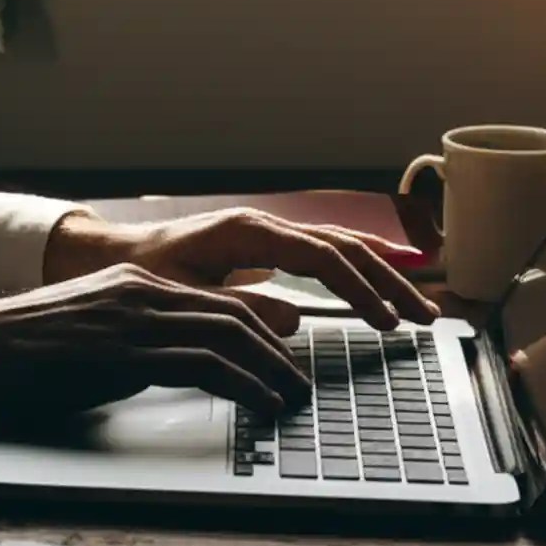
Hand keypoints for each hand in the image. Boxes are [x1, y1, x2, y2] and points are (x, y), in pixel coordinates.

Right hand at [0, 263, 311, 425]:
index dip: (259, 330)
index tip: (282, 358)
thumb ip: (137, 342)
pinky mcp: (125, 351)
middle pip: (233, 315)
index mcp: (135, 282)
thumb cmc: (23, 354)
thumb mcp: (93, 337)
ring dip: (271, 370)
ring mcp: (134, 317)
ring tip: (294, 399)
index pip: (215, 301)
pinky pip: (204, 365)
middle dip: (276, 351)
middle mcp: (142, 290)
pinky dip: (245, 385)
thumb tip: (175, 367)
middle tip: (301, 383)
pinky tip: (264, 405)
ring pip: (228, 335)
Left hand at [44, 208, 438, 330]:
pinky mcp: (271, 247)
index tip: (385, 319)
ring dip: (384, 274)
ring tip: (420, 305)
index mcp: (248, 232)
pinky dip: (362, 264)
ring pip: (342, 247)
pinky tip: (387, 275)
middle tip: (425, 315)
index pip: (321, 256)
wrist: (120, 254)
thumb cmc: (145, 274)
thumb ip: (234, 308)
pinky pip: (327, 252)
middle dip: (389, 281)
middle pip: (344, 247)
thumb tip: (291, 320)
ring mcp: (271, 233)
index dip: (358, 288)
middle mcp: (267, 226)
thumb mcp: (182, 297)